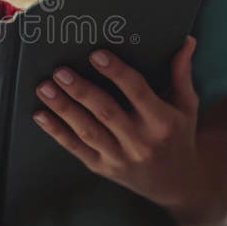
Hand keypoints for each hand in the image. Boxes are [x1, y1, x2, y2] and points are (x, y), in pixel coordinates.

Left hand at [33, 36, 203, 208]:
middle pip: (106, 111)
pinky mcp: (103, 167)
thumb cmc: (178, 136)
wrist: (177, 184)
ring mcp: (119, 157)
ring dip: (64, 109)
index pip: (137, 92)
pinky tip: (40, 115)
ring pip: (87, 131)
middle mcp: (141, 141)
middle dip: (81, 90)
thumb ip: (181, 73)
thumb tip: (186, 41)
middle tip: (60, 71)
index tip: (97, 54)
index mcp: (162, 121)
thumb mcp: (186, 106)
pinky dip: (57, 132)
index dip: (117, 73)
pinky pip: (76, 149)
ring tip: (45, 88)